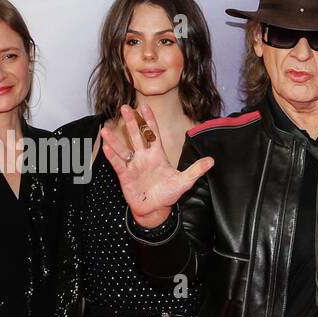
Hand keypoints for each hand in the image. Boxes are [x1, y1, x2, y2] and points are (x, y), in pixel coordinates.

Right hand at [99, 104, 213, 227]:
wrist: (155, 209)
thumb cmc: (168, 193)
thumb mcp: (184, 181)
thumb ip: (196, 170)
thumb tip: (211, 161)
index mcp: (157, 155)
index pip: (153, 134)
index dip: (149, 120)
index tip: (144, 107)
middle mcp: (144, 157)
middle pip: (137, 136)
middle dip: (131, 122)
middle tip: (125, 108)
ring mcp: (133, 165)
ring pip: (123, 149)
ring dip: (115, 140)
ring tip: (106, 129)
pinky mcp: (125, 176)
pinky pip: (118, 164)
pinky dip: (112, 156)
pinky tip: (105, 146)